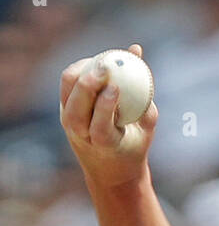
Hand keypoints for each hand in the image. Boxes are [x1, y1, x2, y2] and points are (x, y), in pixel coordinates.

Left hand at [60, 44, 156, 190]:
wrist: (109, 171)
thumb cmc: (133, 146)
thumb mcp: (146, 130)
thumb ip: (146, 99)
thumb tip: (137, 53)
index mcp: (104, 146)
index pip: (100, 126)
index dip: (105, 105)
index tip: (116, 88)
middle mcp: (81, 135)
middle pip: (76, 108)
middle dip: (88, 84)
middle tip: (106, 67)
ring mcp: (69, 122)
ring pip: (67, 90)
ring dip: (82, 72)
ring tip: (102, 64)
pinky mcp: (64, 109)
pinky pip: (67, 82)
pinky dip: (80, 70)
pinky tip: (95, 65)